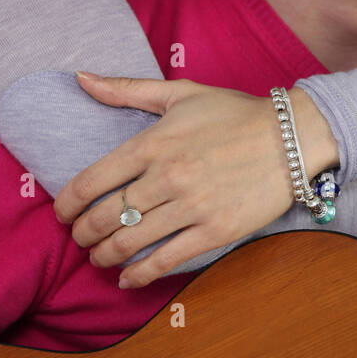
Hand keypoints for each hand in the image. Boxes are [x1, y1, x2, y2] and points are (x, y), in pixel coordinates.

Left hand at [54, 76, 338, 286]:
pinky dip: (138, 275)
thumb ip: (127, 89)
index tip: (63, 214)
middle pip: (104, 217)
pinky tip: (127, 278)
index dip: (67, 204)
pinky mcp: (215, 231)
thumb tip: (81, 78)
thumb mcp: (181, 93)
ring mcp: (191, 206)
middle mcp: (167, 176)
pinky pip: (165, 261)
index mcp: (153, 142)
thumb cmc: (235, 113)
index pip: (91, 181)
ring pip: (129, 242)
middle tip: (81, 239)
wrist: (293, 137)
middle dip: (83, 234)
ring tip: (100, 258)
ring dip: (104, 256)